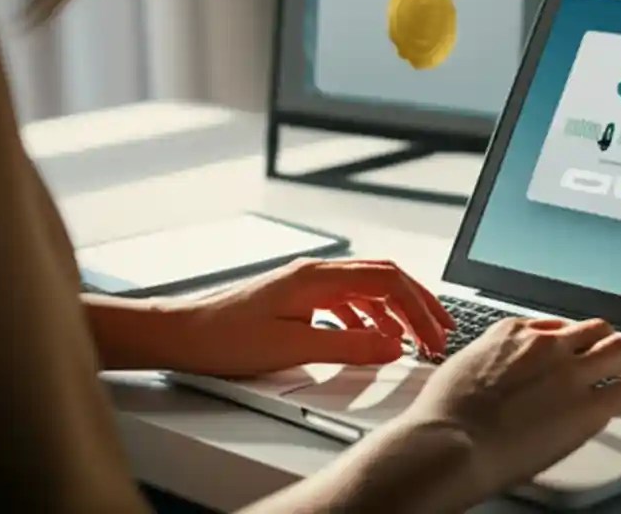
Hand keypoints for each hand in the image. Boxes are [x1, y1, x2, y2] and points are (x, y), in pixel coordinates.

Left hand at [160, 258, 454, 377]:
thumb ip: (349, 347)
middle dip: (417, 305)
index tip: (434, 335)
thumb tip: (393, 346)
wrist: (180, 333)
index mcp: (318, 277)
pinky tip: (371, 338)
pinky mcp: (297, 296)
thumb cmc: (224, 338)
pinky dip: (368, 318)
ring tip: (413, 338)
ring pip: (367, 289)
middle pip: (384, 278)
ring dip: (394, 312)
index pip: (387, 280)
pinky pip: (347, 300)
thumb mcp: (293, 348)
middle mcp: (316, 272)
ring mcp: (306, 282)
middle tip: (440, 333)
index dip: (418, 308)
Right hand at [395, 316, 620, 508]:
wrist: (450, 442)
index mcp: (511, 333)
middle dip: (608, 341)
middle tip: (616, 355)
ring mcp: (570, 372)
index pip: (554, 326)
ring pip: (619, 349)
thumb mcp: (460, 369)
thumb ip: (486, 364)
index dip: (570, 339)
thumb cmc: (443, 417)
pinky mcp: (587, 406)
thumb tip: (490, 377)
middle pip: (593, 329)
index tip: (574, 348)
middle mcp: (546, 344)